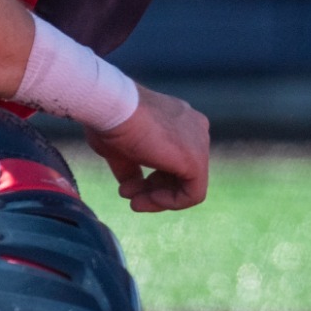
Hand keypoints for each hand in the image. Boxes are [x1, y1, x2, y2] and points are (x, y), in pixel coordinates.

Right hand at [85, 85, 210, 212]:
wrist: (111, 108)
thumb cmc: (111, 121)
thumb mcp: (120, 149)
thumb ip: (132, 167)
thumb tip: (130, 187)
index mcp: (180, 121)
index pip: (172, 160)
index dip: (150, 180)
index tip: (126, 188)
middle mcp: (195, 129)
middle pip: (179, 173)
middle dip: (152, 189)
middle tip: (127, 195)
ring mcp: (199, 143)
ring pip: (188, 185)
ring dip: (158, 198)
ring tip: (133, 201)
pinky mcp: (196, 159)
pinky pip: (193, 193)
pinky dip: (170, 202)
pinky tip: (147, 198)